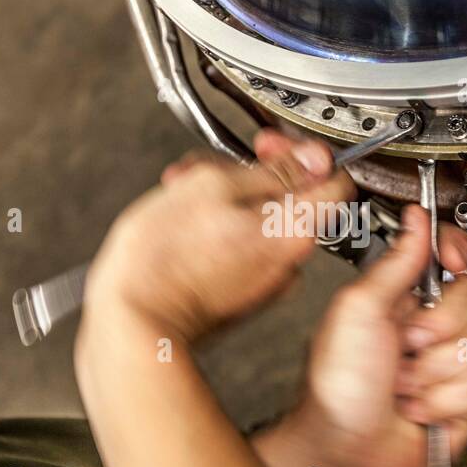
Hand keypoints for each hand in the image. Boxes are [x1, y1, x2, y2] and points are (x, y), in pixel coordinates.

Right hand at [84, 132, 352, 341]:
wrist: (132, 320)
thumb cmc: (163, 258)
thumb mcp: (214, 186)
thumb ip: (271, 170)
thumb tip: (312, 161)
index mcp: (294, 230)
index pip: (334, 181)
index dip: (303, 153)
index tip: (271, 146)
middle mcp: (289, 260)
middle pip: (291, 198)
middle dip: (251, 174)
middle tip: (210, 168)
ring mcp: (264, 281)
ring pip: (258, 220)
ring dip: (225, 198)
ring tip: (182, 194)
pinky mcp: (238, 292)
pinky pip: (240, 246)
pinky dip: (217, 228)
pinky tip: (183, 222)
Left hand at [252, 130, 466, 466]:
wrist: (344, 456)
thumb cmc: (337, 388)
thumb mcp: (357, 311)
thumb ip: (394, 262)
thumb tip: (415, 218)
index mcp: (402, 300)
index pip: (451, 259)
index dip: (457, 256)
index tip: (453, 261)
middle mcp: (428, 330)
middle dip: (438, 329)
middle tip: (405, 348)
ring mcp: (447, 368)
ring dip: (438, 373)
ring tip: (405, 389)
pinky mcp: (465, 404)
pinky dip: (449, 403)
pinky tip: (421, 413)